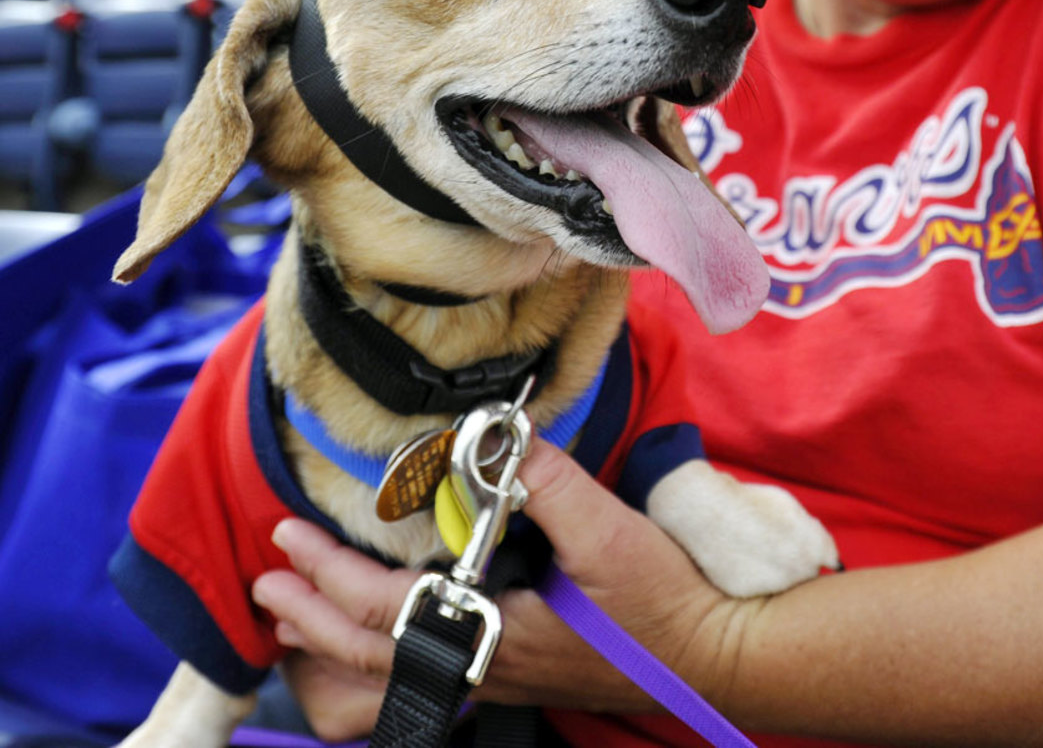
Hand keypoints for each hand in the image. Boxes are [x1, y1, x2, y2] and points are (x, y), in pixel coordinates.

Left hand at [252, 440, 729, 734]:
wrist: (710, 652)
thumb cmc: (659, 601)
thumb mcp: (606, 531)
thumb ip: (547, 480)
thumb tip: (495, 431)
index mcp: (496, 630)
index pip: (388, 610)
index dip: (330, 574)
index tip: (288, 535)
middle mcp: (484, 662)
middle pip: (372, 653)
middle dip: (311, 613)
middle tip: (268, 577)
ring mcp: (496, 673)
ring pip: (392, 675)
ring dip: (334, 643)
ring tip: (294, 615)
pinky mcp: (514, 667)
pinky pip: (425, 675)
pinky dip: (380, 660)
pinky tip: (377, 642)